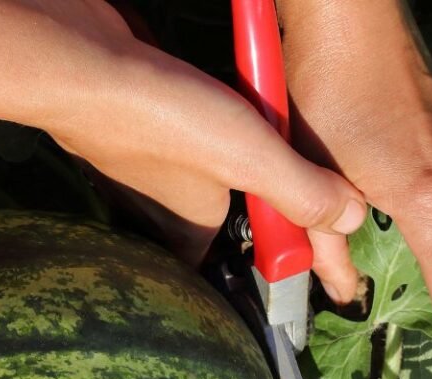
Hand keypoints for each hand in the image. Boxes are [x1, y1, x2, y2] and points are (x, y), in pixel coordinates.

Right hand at [39, 0, 369, 260]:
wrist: (79, 60)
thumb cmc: (165, 119)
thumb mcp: (252, 159)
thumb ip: (304, 192)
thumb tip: (352, 221)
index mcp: (187, 228)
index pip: (217, 266)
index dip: (245, 262)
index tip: (280, 246)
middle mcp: (158, 202)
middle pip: (204, 215)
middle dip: (236, 204)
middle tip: (273, 189)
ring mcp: (136, 159)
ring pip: (184, 171)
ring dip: (212, 158)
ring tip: (245, 138)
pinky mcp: (125, 117)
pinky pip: (166, 130)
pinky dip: (187, 119)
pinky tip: (202, 99)